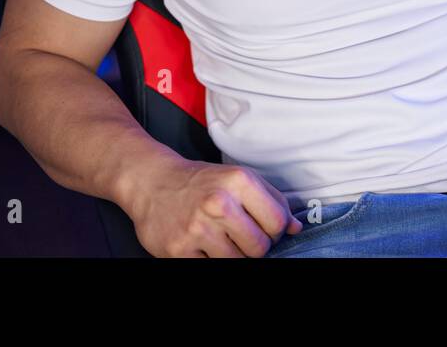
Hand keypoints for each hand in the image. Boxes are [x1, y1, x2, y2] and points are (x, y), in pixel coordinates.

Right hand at [126, 157, 303, 257]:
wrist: (151, 182)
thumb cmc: (201, 181)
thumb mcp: (239, 178)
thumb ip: (272, 200)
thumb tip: (295, 228)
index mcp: (238, 181)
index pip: (276, 222)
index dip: (275, 231)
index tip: (265, 230)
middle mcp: (218, 203)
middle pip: (259, 247)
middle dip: (256, 247)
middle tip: (244, 238)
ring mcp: (196, 229)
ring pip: (238, 262)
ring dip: (235, 256)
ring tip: (224, 240)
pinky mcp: (178, 251)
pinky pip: (211, 268)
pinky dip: (212, 260)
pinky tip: (206, 247)